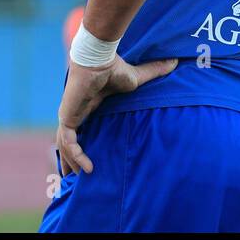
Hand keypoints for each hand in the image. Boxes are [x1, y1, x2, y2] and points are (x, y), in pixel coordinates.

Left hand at [55, 55, 176, 175]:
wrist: (100, 59)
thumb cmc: (114, 67)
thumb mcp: (137, 78)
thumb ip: (154, 73)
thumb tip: (175, 62)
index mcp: (87, 105)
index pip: (79, 129)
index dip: (81, 145)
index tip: (88, 160)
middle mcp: (75, 112)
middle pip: (67, 141)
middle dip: (68, 160)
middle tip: (73, 179)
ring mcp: (69, 115)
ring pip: (65, 146)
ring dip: (71, 163)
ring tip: (81, 181)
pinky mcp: (68, 117)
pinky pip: (69, 143)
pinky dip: (77, 156)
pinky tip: (88, 168)